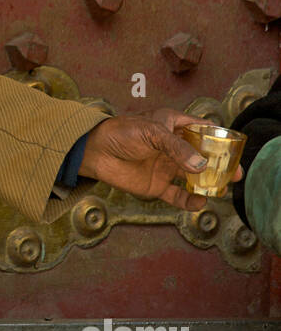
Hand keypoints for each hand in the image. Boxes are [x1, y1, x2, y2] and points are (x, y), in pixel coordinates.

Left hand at [78, 112, 241, 211]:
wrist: (95, 151)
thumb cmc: (121, 132)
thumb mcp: (152, 133)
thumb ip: (177, 149)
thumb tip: (201, 166)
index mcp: (174, 126)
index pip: (203, 130)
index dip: (220, 139)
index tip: (234, 149)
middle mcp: (174, 147)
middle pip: (203, 157)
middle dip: (220, 166)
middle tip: (236, 175)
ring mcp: (166, 167)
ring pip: (194, 178)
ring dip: (208, 185)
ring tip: (221, 191)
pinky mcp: (156, 185)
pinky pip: (177, 195)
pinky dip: (189, 201)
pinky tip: (199, 204)